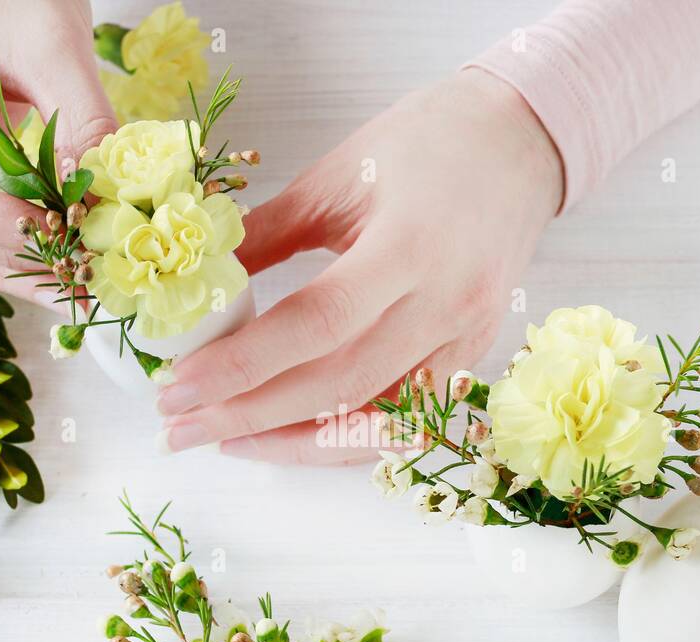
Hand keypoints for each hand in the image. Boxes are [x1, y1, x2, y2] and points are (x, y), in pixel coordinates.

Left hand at [155, 69, 562, 463]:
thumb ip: (267, 233)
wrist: (522, 143)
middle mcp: (446, 305)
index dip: (242, 365)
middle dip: (249, 416)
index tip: (177, 386)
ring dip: (292, 441)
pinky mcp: (470, 356)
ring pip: (374, 420)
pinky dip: (343, 436)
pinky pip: (401, 419)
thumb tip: (197, 283)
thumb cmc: (429, 143)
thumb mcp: (337, 175)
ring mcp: (465, 339)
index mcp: (410, 247)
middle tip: (179, 427)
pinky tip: (290, 435)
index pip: (317, 325)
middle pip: (338, 386)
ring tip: (226, 441)